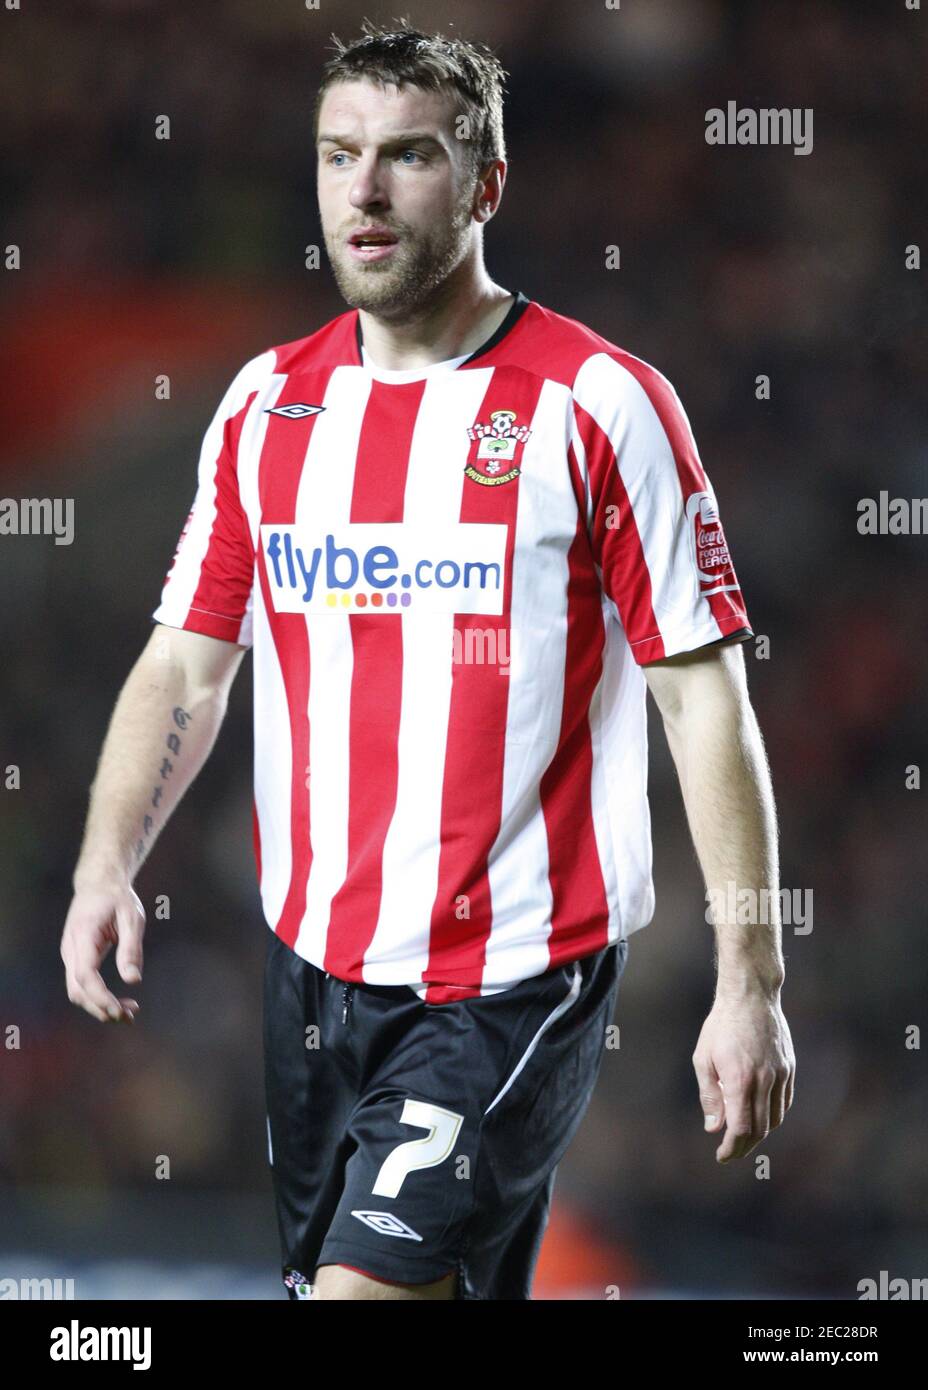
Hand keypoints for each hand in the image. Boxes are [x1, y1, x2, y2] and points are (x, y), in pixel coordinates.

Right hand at [60, 883, 144, 1022]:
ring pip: (78, 991)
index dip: (100, 997)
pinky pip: (82, 984)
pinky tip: (120, 1002)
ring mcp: (70, 955)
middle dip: (101, 1008)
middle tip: (130, 1017)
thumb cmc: (117, 898)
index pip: (85, 975)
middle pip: (77, 990)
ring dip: (100, 1006)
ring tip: (129, 1012)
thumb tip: (133, 981)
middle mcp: (71, 949)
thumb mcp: (132, 918)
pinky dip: (98, 997)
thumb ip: (131, 949)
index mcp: (83, 935)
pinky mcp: (76, 959)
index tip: (119, 1011)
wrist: (98, 884)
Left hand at [693, 991, 794, 1162]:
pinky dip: (774, 1116)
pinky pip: (785, 1102)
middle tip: (730, 1152)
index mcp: (740, 1080)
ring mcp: (781, 1074)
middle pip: (760, 1129)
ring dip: (760, 1133)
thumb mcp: (703, 1058)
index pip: (741, 1129)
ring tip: (743, 1137)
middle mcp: (765, 1081)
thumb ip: (710, 1095)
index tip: (722, 1156)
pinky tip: (761, 1116)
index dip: (732, 1148)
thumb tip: (713, 1127)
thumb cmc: (721, 1025)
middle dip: (744, 1146)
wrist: (751, 996)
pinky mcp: (789, 1067)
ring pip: (775, 1118)